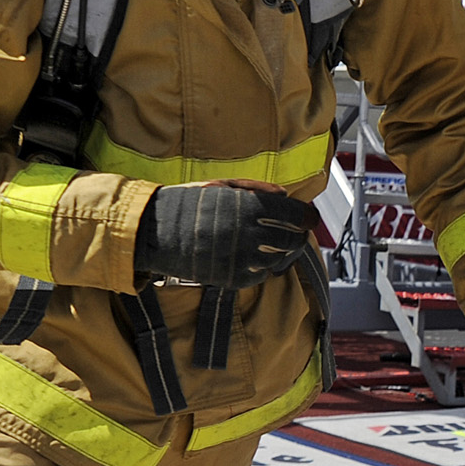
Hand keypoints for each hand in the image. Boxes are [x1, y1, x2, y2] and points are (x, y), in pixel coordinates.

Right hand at [134, 180, 317, 287]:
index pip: (295, 216)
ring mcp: (242, 259)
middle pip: (293, 240)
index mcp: (248, 208)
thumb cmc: (188, 204)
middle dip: (299, 236)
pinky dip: (266, 266)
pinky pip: (262, 275)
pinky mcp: (233, 278)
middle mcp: (249, 234)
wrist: (154, 232)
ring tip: (280, 245)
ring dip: (285, 252)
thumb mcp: (221, 186)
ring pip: (281, 260)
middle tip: (297, 232)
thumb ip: (256, 190)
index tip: (310, 218)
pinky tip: (259, 257)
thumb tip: (285, 196)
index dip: (307, 218)